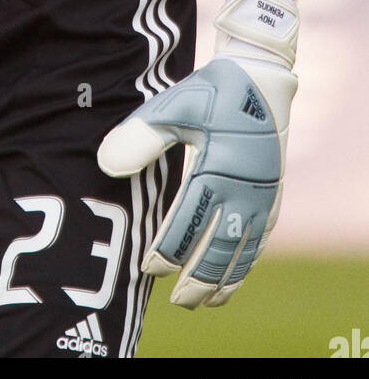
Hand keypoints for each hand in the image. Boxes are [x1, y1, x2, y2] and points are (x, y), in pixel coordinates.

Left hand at [97, 0, 298, 307]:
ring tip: (206, 302)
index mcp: (217, 170)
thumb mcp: (171, 105)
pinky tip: (234, 275)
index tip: (149, 268)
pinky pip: (261, 237)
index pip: (190, 223)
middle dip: (198, 278)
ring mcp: (263, 194)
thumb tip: (105, 164)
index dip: (169, 250)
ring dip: (225, 278)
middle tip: (178, 301)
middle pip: (220, 246)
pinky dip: (247, 260)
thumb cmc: (211, 91)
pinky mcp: (273, 193)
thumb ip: (139, 137)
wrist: (260, 76)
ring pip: (244, 248)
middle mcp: (245, 189)